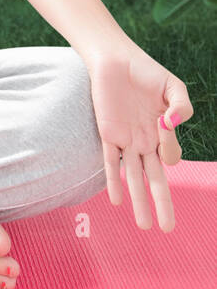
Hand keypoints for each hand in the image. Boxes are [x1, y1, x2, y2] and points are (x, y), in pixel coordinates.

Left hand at [86, 48, 192, 232]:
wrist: (114, 58)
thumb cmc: (145, 71)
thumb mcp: (173, 86)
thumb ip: (181, 106)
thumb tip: (171, 124)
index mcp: (162, 132)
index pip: (171, 158)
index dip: (172, 149)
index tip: (166, 123)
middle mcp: (145, 141)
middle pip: (155, 180)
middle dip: (162, 204)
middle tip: (167, 229)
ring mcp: (126, 140)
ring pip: (134, 177)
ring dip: (139, 201)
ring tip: (144, 226)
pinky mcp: (107, 133)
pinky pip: (110, 162)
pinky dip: (113, 181)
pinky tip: (116, 201)